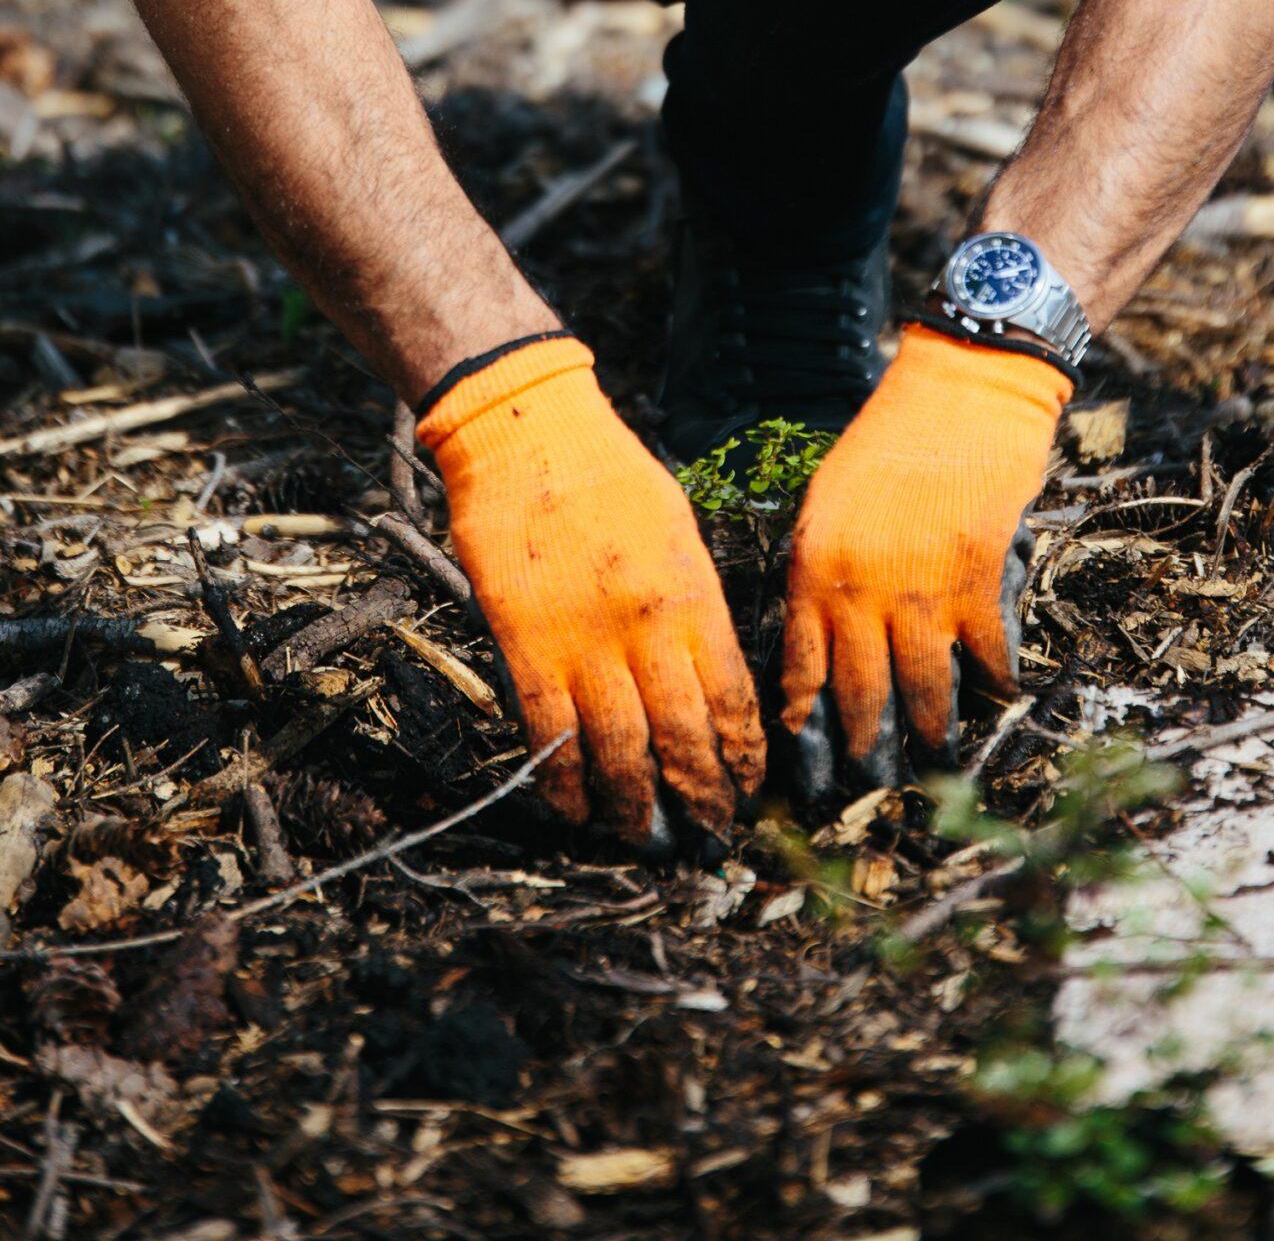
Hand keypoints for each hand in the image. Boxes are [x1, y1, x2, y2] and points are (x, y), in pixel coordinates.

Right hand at [416, 334, 764, 845]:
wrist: (530, 436)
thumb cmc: (612, 475)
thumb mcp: (680, 530)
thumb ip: (696, 604)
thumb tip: (712, 668)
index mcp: (693, 598)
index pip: (731, 699)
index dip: (741, 757)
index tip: (746, 789)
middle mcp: (646, 630)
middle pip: (682, 737)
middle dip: (699, 797)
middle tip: (707, 835)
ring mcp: (584, 642)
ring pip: (618, 750)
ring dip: (633, 806)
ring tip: (643, 838)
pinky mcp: (526, 646)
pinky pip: (550, 734)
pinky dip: (565, 783)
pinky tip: (575, 813)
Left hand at [781, 322, 1069, 795]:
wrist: (961, 387)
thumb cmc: (891, 438)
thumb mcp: (830, 500)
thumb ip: (823, 570)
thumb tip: (824, 642)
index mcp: (813, 564)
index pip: (800, 666)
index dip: (806, 724)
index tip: (807, 767)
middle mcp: (859, 585)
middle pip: (860, 694)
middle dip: (865, 753)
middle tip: (869, 795)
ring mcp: (920, 586)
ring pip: (923, 690)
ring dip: (931, 735)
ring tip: (936, 764)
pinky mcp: (979, 577)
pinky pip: (985, 655)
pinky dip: (993, 683)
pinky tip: (998, 699)